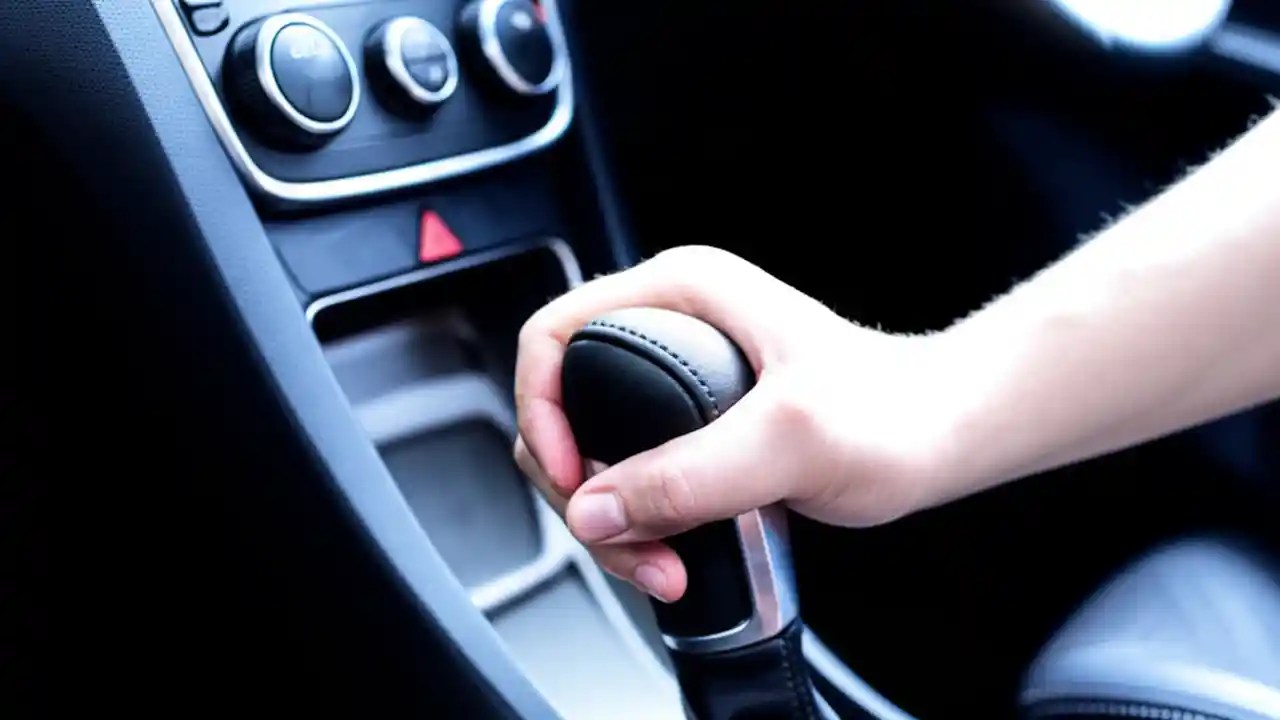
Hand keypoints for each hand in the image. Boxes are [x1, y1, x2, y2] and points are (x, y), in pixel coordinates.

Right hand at [513, 246, 958, 601]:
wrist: (939, 435)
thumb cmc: (892, 411)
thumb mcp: (788, 440)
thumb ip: (686, 475)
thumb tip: (593, 507)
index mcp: (680, 293)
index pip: (553, 334)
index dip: (541, 410)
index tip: (574, 477)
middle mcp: (669, 325)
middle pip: (563, 406)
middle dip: (579, 487)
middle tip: (624, 541)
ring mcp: (678, 375)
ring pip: (595, 451)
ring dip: (610, 519)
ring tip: (659, 564)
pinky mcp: (694, 424)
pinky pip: (632, 474)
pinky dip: (637, 522)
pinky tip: (669, 554)